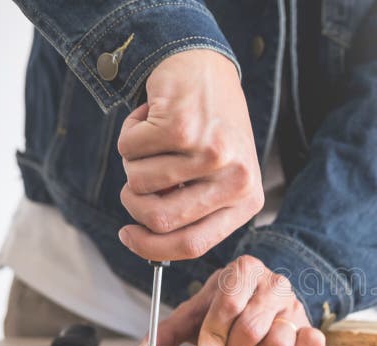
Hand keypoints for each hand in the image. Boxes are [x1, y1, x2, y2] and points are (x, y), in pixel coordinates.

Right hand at [116, 49, 262, 260]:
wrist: (205, 66)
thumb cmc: (208, 127)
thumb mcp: (217, 176)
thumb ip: (195, 211)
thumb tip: (153, 243)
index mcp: (247, 200)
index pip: (194, 245)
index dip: (152, 248)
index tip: (129, 236)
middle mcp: (236, 179)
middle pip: (161, 220)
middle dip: (133, 204)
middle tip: (132, 185)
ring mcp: (210, 154)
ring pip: (139, 183)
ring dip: (133, 162)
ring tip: (155, 139)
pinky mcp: (182, 128)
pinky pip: (129, 151)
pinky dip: (129, 134)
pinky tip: (152, 116)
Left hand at [155, 255, 325, 345]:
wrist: (262, 303)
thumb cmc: (228, 309)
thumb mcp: (198, 312)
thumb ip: (172, 329)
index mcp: (244, 269)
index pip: (228, 305)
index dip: (214, 336)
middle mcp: (274, 282)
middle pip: (251, 328)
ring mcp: (296, 304)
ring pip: (279, 341)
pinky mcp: (311, 326)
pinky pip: (312, 343)